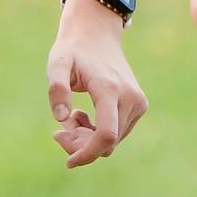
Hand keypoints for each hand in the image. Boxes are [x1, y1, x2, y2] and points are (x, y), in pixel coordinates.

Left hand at [46, 0, 147, 167]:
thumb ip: (56, 87)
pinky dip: (99, 132)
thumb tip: (61, 117)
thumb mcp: (57, 63)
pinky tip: (85, 114)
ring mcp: (138, 102)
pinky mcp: (140, 105)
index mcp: (109, 89)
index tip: (69, 162)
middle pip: (107, 142)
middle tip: (59, 131)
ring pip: (112, 141)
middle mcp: (130, 98)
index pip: (106, 135)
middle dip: (80, 144)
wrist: (97, 33)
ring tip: (73, 115)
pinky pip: (118, 133)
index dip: (88, 153)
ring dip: (87, 138)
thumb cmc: (73, 50)